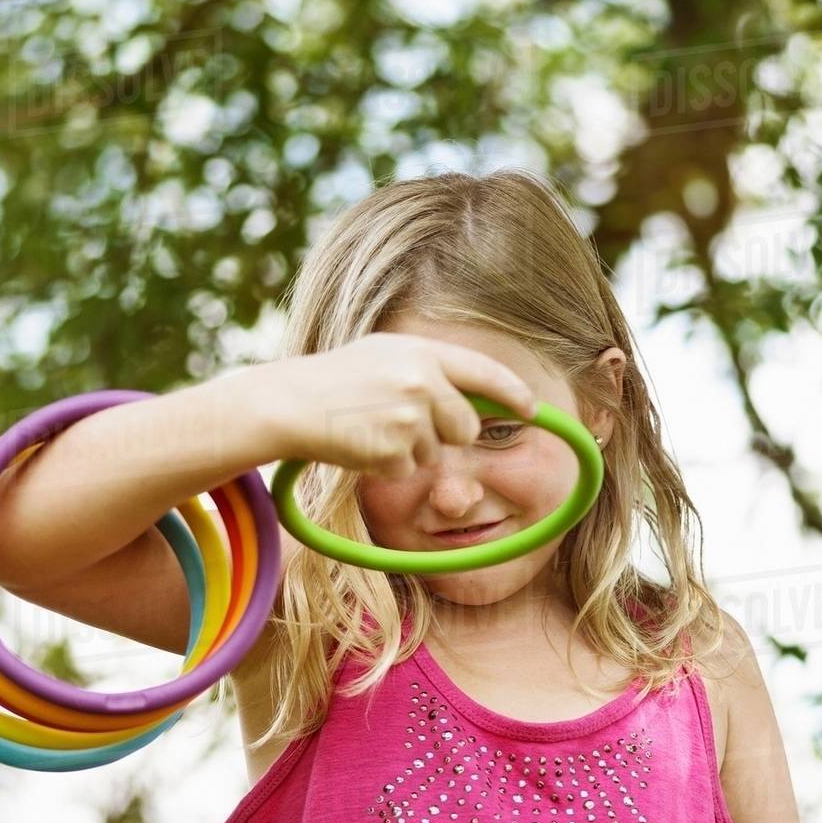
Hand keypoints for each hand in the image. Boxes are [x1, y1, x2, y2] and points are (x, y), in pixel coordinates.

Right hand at [266, 332, 537, 479]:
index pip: (484, 372)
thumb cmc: (336, 379)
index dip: (513, 393)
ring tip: (372, 428)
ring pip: (434, 452)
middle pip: (465, 426)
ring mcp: (408, 416)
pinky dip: (387, 465)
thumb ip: (430, 369)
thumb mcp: (385, 355)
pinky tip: (361, 444)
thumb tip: (475, 392)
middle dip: (446, 434)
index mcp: (422, 352)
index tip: (530, 408)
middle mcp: (422, 381)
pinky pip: (407, 470)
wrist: (290, 402)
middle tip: (406, 423)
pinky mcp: (393, 449)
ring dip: (409, 450)